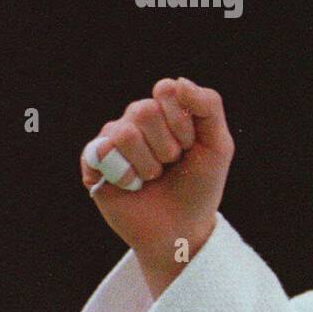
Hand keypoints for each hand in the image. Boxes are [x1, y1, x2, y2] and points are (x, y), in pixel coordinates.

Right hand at [80, 78, 234, 276]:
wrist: (180, 229)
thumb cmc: (200, 186)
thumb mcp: (218, 145)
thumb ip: (208, 107)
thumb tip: (177, 82)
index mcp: (166, 109)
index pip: (165, 90)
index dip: (182, 122)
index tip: (192, 145)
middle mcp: (137, 119)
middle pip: (143, 109)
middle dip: (167, 145)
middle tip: (172, 163)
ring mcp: (114, 139)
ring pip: (124, 133)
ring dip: (148, 164)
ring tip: (153, 176)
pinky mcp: (94, 161)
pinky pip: (100, 152)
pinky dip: (125, 176)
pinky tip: (132, 185)